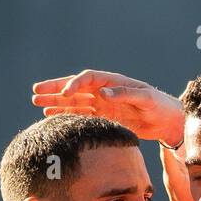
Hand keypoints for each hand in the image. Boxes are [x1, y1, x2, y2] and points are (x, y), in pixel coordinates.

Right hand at [31, 70, 184, 147]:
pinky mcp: (103, 118)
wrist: (165, 121)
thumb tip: (103, 92)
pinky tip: (51, 116)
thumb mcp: (145, 98)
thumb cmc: (158, 105)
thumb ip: (124, 94)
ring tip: (37, 104)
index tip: (64, 92)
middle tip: (35, 93)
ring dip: (56, 103)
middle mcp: (103, 91)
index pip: (87, 79)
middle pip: (74, 88)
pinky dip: (66, 115)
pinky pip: (80, 116)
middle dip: (55, 90)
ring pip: (74, 102)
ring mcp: (101, 104)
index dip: (74, 84)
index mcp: (112, 81)